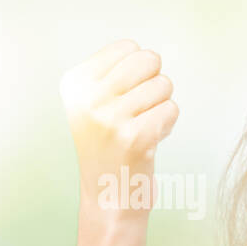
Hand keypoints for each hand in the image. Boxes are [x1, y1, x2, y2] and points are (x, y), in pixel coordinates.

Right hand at [59, 39, 178, 214]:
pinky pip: (171, 109)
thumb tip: (150, 56)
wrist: (109, 197)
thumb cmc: (110, 145)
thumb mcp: (95, 103)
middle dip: (155, 82)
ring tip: (144, 126)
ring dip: (162, 105)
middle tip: (142, 109)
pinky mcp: (135, 138)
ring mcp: (110, 118)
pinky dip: (169, 123)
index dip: (139, 70)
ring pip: (164, 85)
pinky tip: (151, 139)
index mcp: (75, 83)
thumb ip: (116, 73)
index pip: (128, 47)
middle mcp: (87, 98)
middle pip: (148, 60)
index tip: (126, 96)